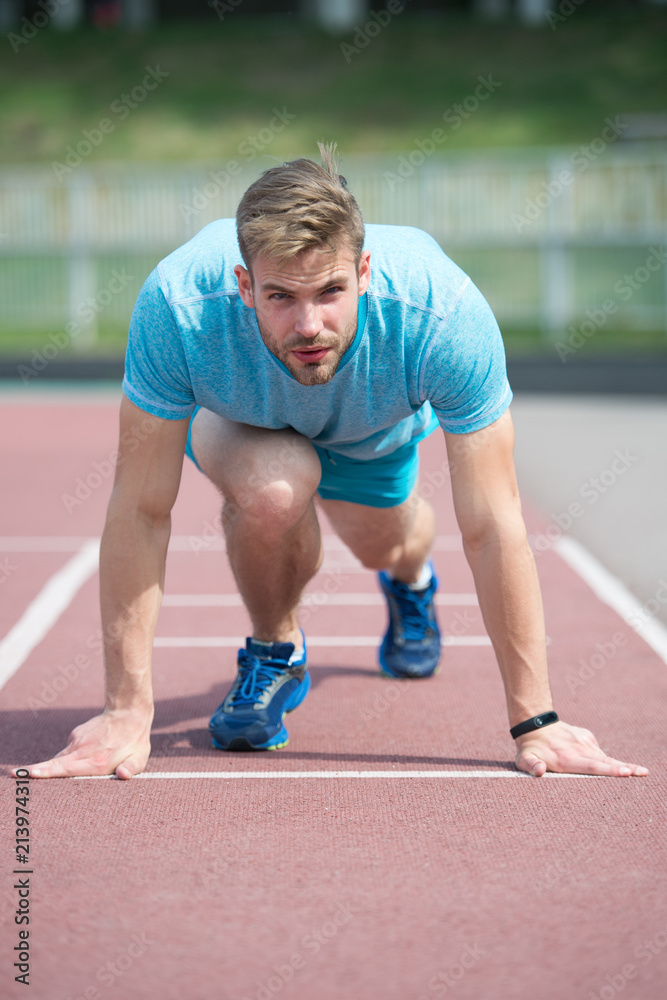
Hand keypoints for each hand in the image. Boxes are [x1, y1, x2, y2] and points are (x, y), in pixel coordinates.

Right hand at [12, 708, 152, 779]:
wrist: (128, 711)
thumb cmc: (135, 740)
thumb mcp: (140, 757)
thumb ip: (132, 768)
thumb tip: (123, 775)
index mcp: (98, 761)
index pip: (70, 769)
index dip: (50, 772)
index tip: (32, 773)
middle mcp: (84, 751)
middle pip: (55, 764)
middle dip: (36, 771)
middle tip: (17, 775)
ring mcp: (77, 741)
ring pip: (58, 759)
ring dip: (46, 768)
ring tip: (28, 774)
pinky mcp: (75, 736)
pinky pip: (67, 753)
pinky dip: (64, 760)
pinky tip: (70, 763)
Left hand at [514, 720, 648, 777]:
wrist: (534, 724)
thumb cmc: (530, 748)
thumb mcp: (524, 758)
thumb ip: (530, 765)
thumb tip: (539, 770)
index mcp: (567, 758)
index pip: (592, 766)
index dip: (609, 770)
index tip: (625, 772)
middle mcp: (579, 749)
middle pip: (605, 762)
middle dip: (625, 768)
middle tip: (643, 773)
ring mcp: (585, 742)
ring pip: (605, 757)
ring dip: (622, 765)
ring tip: (639, 772)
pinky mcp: (587, 738)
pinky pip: (597, 752)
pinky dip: (607, 761)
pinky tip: (609, 765)